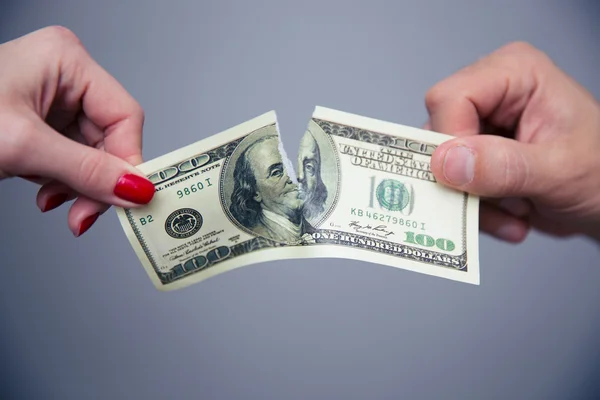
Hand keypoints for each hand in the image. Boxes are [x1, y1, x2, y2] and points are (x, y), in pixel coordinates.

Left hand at [0, 26, 154, 235]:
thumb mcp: (23, 147)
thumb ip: (86, 170)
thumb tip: (137, 189)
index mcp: (67, 60)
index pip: (124, 115)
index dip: (128, 160)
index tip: (128, 200)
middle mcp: (65, 75)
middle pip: (109, 138)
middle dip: (97, 181)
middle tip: (84, 215)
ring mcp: (53, 98)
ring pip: (92, 153)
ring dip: (78, 185)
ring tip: (52, 201)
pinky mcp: (42, 122)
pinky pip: (72, 157)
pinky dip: (63, 181)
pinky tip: (45, 192)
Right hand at [424, 42, 599, 242]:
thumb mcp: (559, 171)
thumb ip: (504, 166)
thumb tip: (446, 162)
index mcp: (513, 73)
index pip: (449, 99)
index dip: (452, 141)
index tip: (474, 179)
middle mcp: (490, 94)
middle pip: (437, 135)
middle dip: (466, 180)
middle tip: (505, 201)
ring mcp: (480, 127)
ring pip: (440, 168)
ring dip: (476, 201)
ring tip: (518, 210)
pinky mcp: (475, 157)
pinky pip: (450, 187)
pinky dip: (479, 211)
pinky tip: (512, 216)